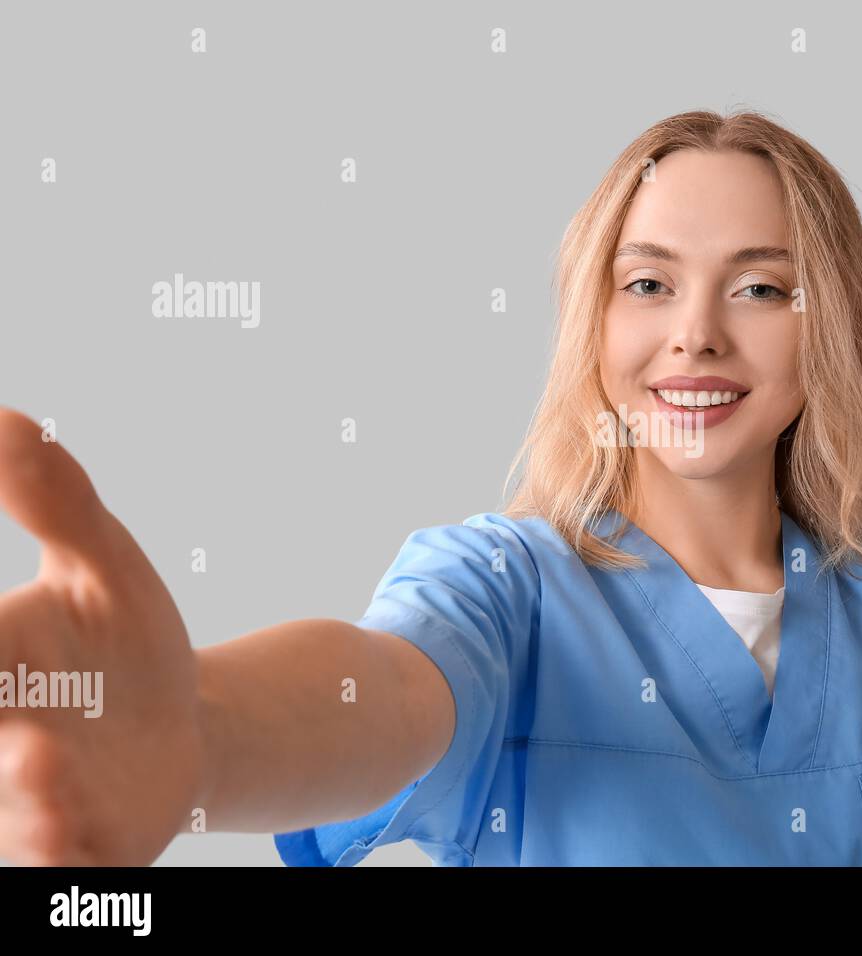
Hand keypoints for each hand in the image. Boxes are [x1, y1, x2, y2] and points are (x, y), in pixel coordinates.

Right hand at [0, 409, 199, 863]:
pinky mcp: (87, 850)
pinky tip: (77, 847)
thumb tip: (8, 417)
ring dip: (24, 803)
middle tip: (20, 727)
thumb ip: (55, 501)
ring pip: (14, 820)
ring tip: (39, 759)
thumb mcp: (101, 564)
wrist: (184, 722)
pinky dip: (66, 859)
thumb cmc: (120, 643)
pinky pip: (67, 867)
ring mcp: (34, 806)